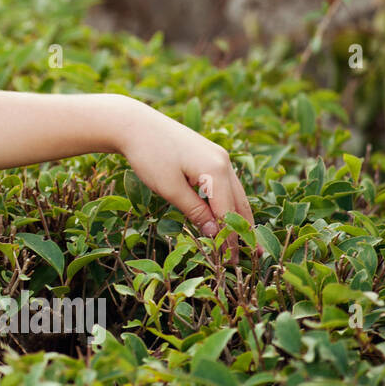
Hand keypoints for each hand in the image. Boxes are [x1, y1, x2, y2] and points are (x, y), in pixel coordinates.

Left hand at [115, 97, 255, 266]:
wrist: (134, 124)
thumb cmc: (148, 155)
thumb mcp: (169, 188)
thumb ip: (195, 211)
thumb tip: (216, 233)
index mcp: (216, 170)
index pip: (229, 213)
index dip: (231, 238)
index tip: (232, 261)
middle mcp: (224, 162)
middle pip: (240, 203)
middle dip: (244, 231)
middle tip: (250, 257)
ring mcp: (219, 156)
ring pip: (236, 194)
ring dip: (239, 217)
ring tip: (245, 241)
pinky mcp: (210, 155)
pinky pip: (226, 184)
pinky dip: (229, 202)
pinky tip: (228, 215)